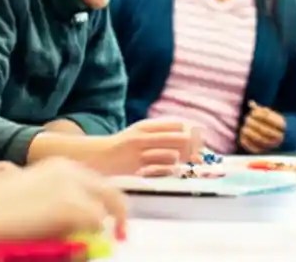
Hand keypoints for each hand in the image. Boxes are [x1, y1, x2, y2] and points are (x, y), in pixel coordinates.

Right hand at [0, 158, 127, 244]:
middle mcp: (71, 172)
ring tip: (79, 245)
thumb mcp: (31, 196)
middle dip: (118, 215)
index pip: (98, 183)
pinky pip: (94, 228)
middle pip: (112, 194)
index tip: (111, 220)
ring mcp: (74, 188)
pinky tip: (65, 245)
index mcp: (60, 166)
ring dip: (97, 232)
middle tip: (122, 235)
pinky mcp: (73, 208)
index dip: (107, 203)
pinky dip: (87, 240)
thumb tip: (83, 225)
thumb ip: (57, 203)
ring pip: (103, 214)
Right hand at [87, 119, 202, 176]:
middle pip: (179, 138)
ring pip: (173, 154)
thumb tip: (186, 135)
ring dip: (182, 160)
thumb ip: (159, 133)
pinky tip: (172, 171)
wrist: (96, 158)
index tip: (199, 142)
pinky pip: (162, 168)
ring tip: (185, 164)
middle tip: (199, 156)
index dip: (192, 133)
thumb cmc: (122, 148)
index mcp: (146, 126)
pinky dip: (171, 170)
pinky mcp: (137, 167)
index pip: (179, 125)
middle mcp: (143, 136)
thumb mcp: (139, 133)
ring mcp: (139, 152)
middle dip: (193, 148)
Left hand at [239, 102, 285, 153]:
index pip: (272, 120)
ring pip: (261, 140)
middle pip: (266, 131)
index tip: (252, 113)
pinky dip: (248, 142)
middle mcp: (280, 137)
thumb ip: (261, 109)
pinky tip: (243, 135)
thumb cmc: (272, 123)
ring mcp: (273, 145)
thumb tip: (250, 103)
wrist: (281, 138)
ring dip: (250, 133)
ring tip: (244, 127)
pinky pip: (255, 148)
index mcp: (283, 126)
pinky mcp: (265, 151)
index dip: (261, 116)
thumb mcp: (270, 114)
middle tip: (247, 118)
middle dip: (254, 124)